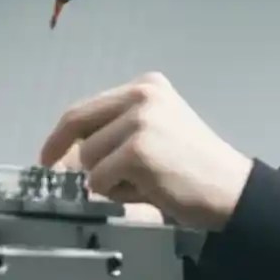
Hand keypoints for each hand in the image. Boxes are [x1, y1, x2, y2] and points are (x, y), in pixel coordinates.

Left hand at [39, 72, 253, 230]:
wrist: (229, 189)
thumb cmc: (192, 168)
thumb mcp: (152, 136)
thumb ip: (113, 136)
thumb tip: (63, 158)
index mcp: (146, 86)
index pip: (86, 107)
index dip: (61, 135)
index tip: (49, 156)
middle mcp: (142, 95)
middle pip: (77, 124)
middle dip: (62, 154)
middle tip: (55, 175)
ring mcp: (141, 120)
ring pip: (88, 157)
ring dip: (103, 180)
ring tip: (139, 184)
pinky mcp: (138, 149)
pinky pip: (99, 179)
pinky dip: (114, 193)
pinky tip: (145, 191)